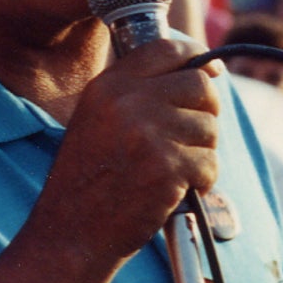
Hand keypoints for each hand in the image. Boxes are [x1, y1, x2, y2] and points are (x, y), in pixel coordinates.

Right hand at [31, 39, 222, 263]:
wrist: (71, 233)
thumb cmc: (86, 179)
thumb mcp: (95, 119)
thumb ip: (136, 92)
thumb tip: (203, 71)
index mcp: (108, 86)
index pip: (166, 49)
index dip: (197, 57)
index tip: (211, 69)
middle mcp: (128, 102)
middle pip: (199, 85)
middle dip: (206, 111)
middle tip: (192, 137)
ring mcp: (149, 134)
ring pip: (209, 127)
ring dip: (201, 151)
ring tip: (173, 170)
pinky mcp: (167, 168)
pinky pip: (210, 164)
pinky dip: (201, 181)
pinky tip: (175, 190)